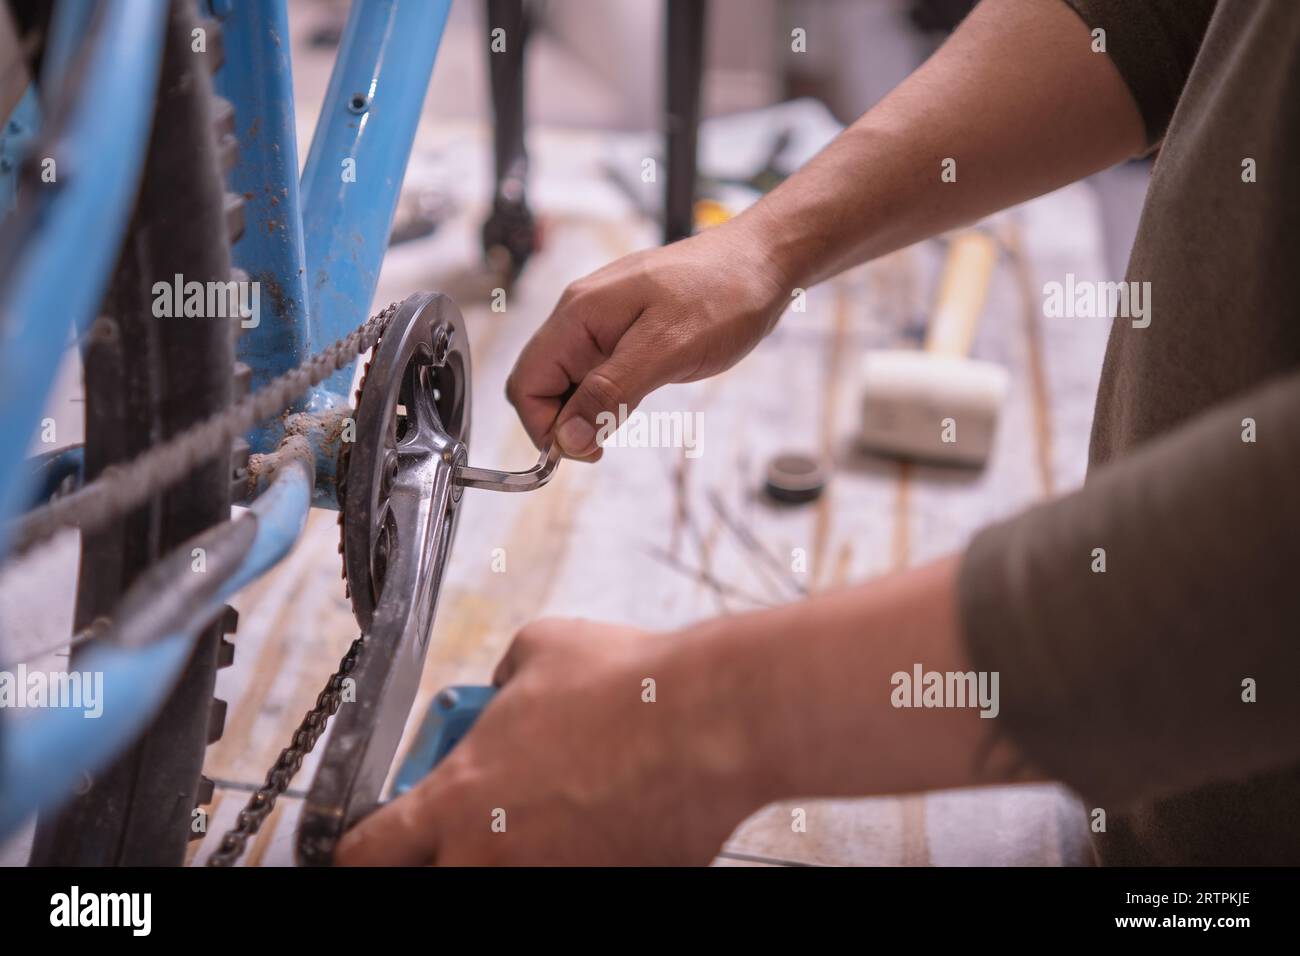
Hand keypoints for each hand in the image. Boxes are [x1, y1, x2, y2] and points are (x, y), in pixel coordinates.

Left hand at [334, 618, 758, 865]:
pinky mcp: (605, 885)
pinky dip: (584, 845)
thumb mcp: (538, 649)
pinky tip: (613, 806)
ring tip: (563, 797)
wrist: (708, 722)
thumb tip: (503, 688)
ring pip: (508, 872)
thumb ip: (500, 681)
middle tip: (472, 814)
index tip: (372, 840)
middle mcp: (491, 855)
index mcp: (457, 798)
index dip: (361, 847)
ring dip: (520, 842)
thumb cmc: (624, 684)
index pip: (368, 852)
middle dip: (442, 847)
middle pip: (430, 876)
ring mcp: (549, 879)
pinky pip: (576, 868)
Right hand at [505, 217, 791, 459]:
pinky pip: (595, 371)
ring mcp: (601, 321)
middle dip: (562, 423)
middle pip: (540, 383)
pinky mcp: (624, 329)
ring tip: (622, 423)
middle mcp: (580, 314)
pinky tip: (631, 405)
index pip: (526, 383)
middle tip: (603, 446)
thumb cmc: (724, 294)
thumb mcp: (667, 350)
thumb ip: (611, 392)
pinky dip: (604, 397)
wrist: (764, 260)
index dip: (544, 427)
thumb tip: (566, 437)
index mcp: (579, 314)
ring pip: (568, 380)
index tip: (585, 450)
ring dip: (585, 412)